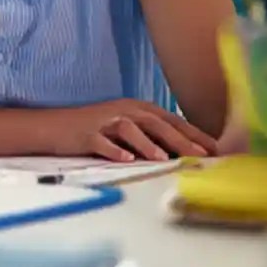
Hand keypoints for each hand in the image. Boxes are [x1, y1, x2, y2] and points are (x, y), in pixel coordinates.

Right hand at [50, 99, 217, 160]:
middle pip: (155, 123)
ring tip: (162, 159)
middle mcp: (122, 111)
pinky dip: (114, 150)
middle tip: (198, 156)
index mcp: (135, 108)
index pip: (171, 119)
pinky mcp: (85, 134)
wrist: (52, 127)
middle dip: (179, 139)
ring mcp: (103, 121)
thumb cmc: (93, 130)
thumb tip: (182, 151)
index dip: (193, 133)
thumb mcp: (125, 128)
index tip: (215, 149)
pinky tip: (125, 159)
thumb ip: (151, 135)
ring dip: (147, 143)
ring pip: (129, 128)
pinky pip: (101, 141)